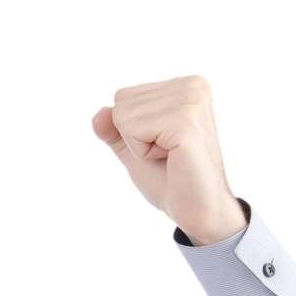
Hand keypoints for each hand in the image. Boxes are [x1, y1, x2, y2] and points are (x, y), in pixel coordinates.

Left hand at [91, 75, 247, 244]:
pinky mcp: (186, 123)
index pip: (124, 97)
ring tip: (170, 156)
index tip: (162, 145)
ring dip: (140, 145)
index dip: (131, 130)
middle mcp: (193, 86)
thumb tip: (98, 113)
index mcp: (185, 85)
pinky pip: (132, 130)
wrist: (197, 210)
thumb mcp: (133, 148)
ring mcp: (191, 102)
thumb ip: (113, 128)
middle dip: (134, 136)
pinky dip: (142, 152)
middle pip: (122, 103)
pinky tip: (171, 158)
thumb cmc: (170, 179)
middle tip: (166, 153)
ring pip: (123, 116)